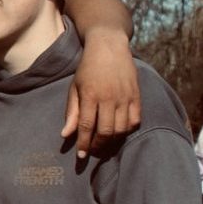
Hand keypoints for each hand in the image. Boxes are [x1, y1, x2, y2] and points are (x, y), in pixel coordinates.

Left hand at [62, 29, 140, 157]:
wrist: (109, 47)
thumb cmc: (87, 69)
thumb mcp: (75, 88)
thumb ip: (71, 112)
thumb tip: (65, 135)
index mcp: (90, 95)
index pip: (86, 126)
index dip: (83, 143)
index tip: (80, 156)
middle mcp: (109, 97)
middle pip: (106, 131)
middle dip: (98, 146)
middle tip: (92, 151)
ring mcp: (125, 97)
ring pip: (121, 128)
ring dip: (112, 141)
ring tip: (103, 145)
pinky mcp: (137, 96)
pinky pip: (135, 120)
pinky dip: (127, 130)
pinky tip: (119, 133)